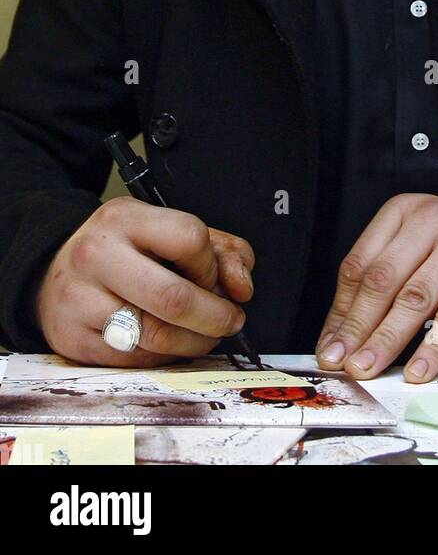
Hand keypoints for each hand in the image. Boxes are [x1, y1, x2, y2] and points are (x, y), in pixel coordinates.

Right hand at [32, 198, 254, 365]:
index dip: (211, 265)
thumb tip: (242, 288)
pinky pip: (134, 360)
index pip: (189, 238)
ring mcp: (80, 299)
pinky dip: (163, 358)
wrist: (55, 273)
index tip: (213, 278)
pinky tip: (168, 345)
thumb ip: (221, 250)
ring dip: (195, 343)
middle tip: (230, 322)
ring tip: (205, 336)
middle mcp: (97, 254)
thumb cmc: (125, 251)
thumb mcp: (168, 232)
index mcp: (125, 218)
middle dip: (215, 317)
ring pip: (156, 336)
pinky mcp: (72, 338)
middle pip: (173, 298)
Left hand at [314, 194, 437, 383]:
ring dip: (387, 339)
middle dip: (358, 327)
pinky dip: (433, 347)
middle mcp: (431, 219)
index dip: (341, 310)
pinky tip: (418, 369)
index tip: (329, 347)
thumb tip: (337, 340)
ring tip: (369, 368)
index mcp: (402, 211)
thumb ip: (378, 290)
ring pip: (414, 297)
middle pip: (382, 279)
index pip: (359, 264)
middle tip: (343, 362)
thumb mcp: (415, 256)